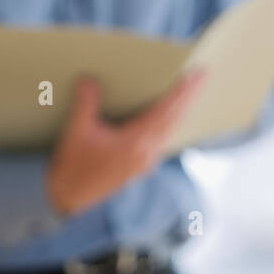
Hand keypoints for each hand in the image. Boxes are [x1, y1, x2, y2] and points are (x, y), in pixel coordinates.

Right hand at [45, 69, 207, 216]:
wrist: (72, 198)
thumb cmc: (74, 167)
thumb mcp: (76, 132)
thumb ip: (86, 104)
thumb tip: (90, 79)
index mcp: (135, 143)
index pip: (164, 111)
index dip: (181, 92)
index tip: (196, 75)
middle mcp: (146, 153)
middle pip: (174, 119)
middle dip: (188, 96)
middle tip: (202, 76)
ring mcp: (146, 161)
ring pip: (170, 130)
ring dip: (181, 109)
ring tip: (190, 90)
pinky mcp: (140, 165)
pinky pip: (161, 139)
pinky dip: (169, 122)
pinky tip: (170, 115)